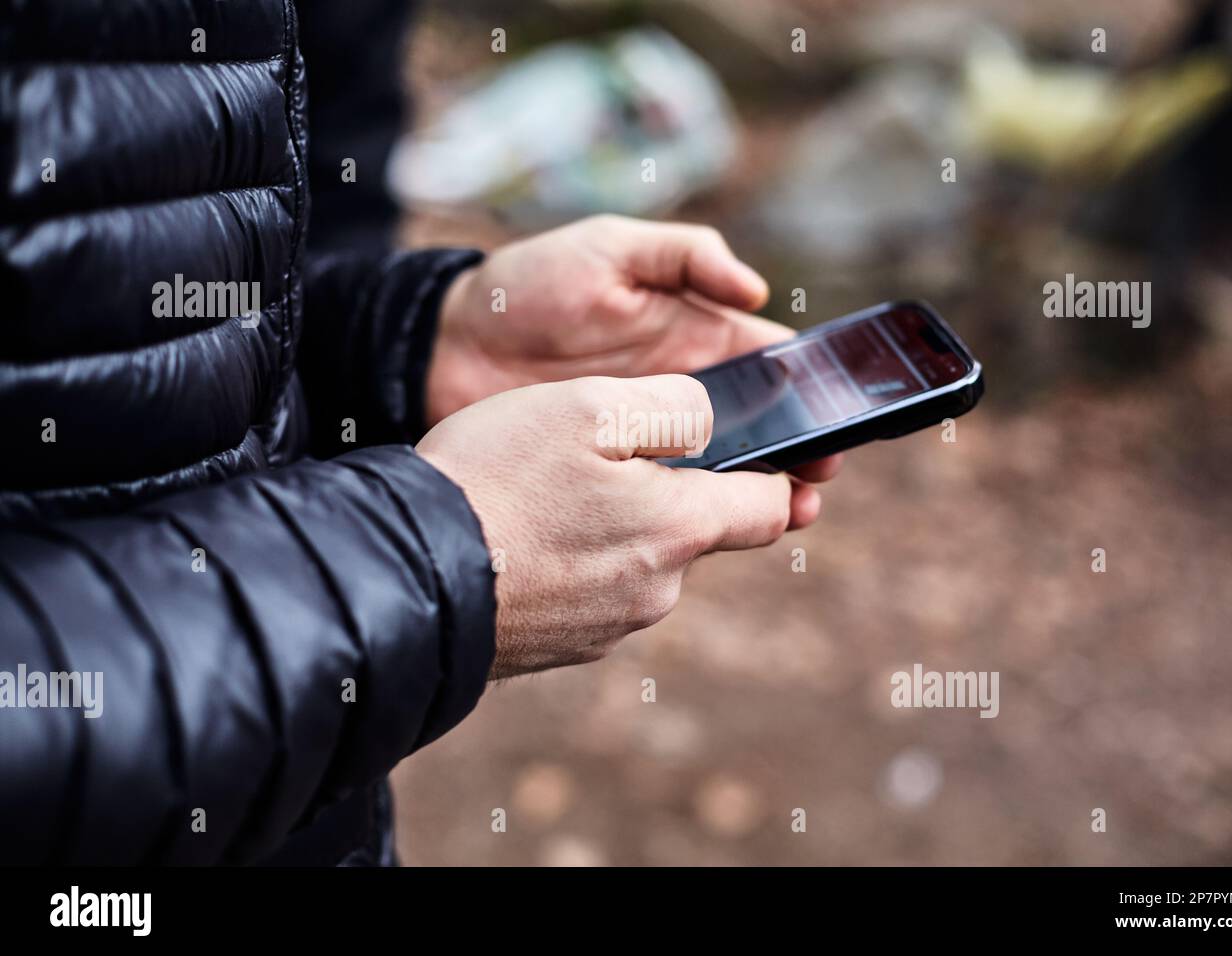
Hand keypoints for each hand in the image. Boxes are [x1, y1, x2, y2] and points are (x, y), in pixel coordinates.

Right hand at [416, 374, 820, 678]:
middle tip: (602, 456)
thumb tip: (711, 422)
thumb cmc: (497, 479)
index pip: (769, 510)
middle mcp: (656, 589)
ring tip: (545, 494)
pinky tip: (524, 536)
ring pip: (639, 561)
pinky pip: (590, 591)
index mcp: (677, 528)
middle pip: (694, 533)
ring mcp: (607, 625)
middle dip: (669, 494)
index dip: (776, 478)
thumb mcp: (589, 406)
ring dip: (614, 526)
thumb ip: (672, 407)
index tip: (770, 459)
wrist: (403, 575)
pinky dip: (573, 560)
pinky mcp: (562, 645)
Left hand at [430, 213, 841, 482]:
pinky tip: (718, 529)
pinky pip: (669, 497)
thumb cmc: (528, 286)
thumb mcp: (608, 248)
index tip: (837, 416)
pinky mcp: (613, 474)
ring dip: (761, 489)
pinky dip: (699, 514)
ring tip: (791, 512)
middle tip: (820, 478)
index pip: (769, 363)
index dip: (809, 388)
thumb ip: (683, 255)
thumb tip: (755, 289)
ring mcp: (648, 437)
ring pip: (723, 469)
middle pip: (761, 425)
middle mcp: (680, 388)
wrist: (446, 348)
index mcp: (693, 331)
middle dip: (798, 449)